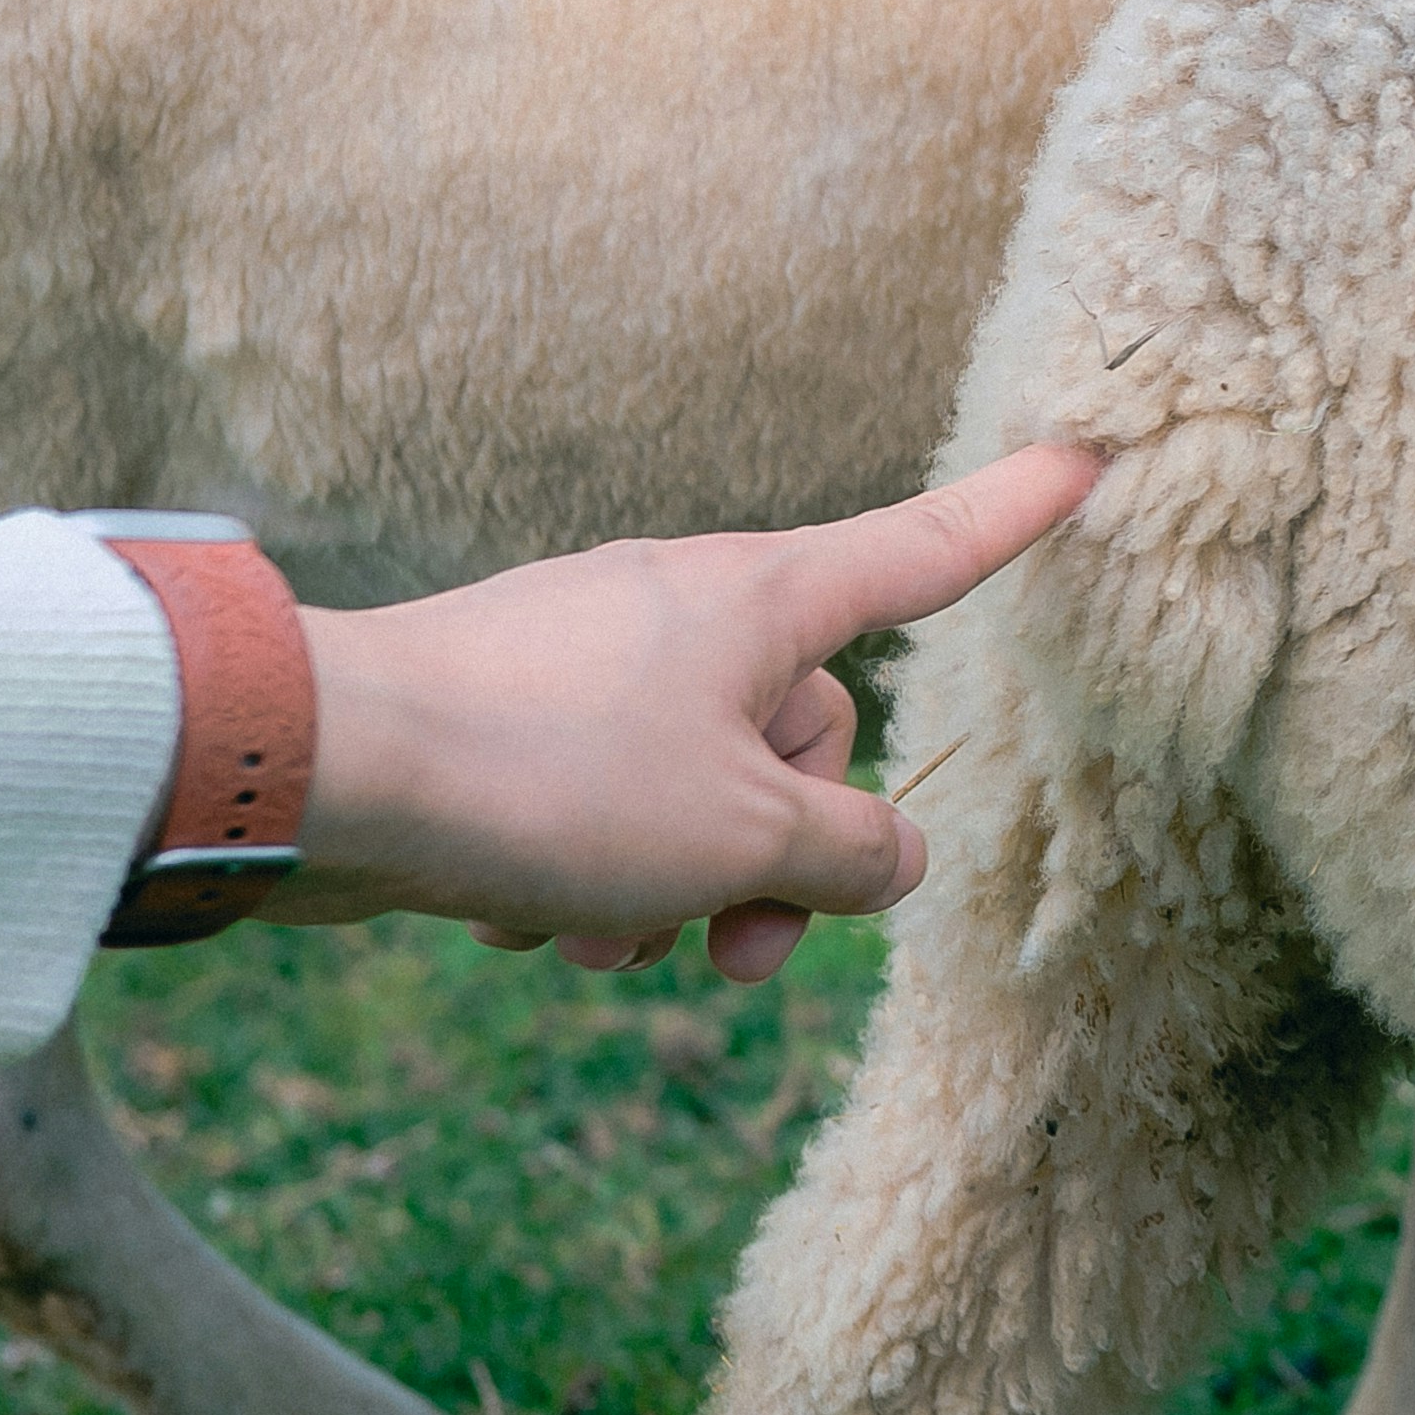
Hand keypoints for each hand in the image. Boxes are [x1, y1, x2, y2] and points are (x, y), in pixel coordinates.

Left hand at [261, 447, 1096, 979]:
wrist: (326, 767)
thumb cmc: (552, 782)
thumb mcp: (742, 838)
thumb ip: (850, 855)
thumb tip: (890, 859)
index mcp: (764, 599)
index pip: (926, 552)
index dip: (1015, 515)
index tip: (1088, 456)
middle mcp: (685, 603)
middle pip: (800, 733)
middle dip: (779, 858)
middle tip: (731, 958)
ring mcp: (590, 651)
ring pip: (691, 781)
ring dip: (673, 886)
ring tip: (603, 951)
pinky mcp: (509, 706)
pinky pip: (597, 795)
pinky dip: (584, 871)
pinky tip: (524, 927)